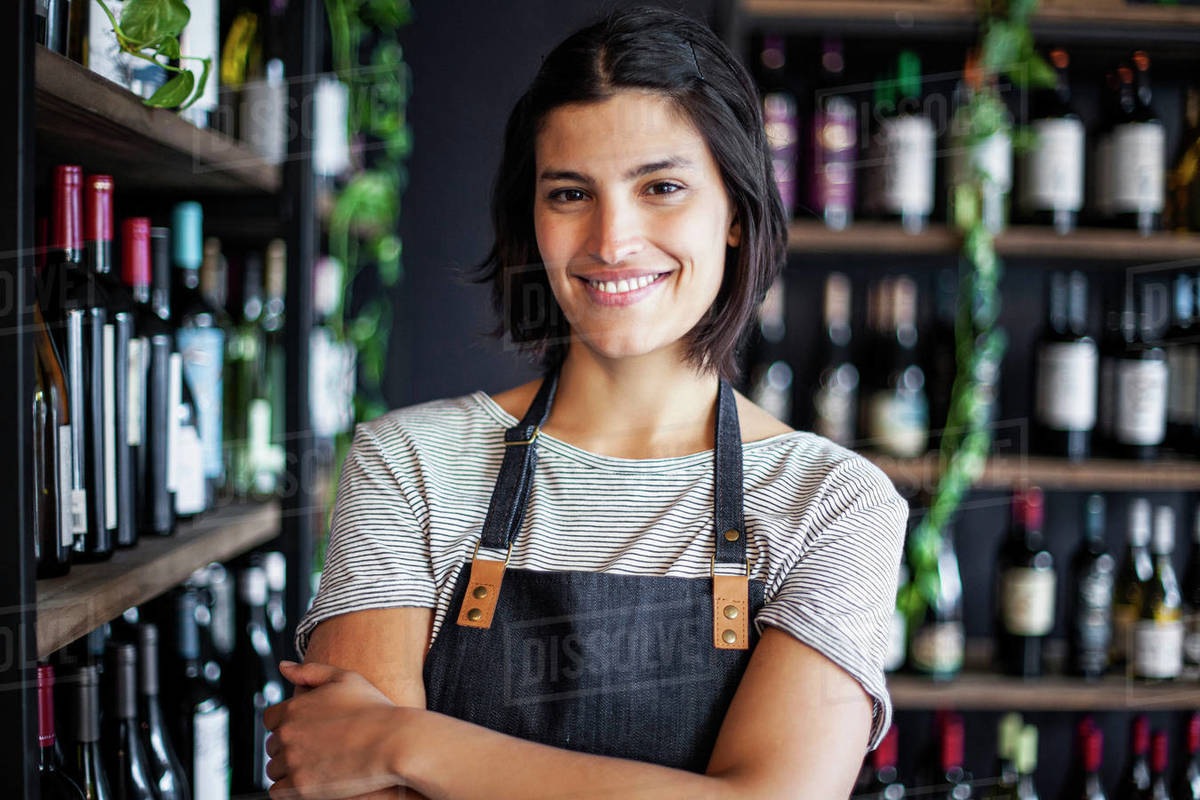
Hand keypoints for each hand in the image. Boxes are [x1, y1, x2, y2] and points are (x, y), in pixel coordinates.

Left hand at [265, 660, 417, 799]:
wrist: (395, 743)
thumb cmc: (375, 710)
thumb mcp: (347, 679)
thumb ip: (311, 671)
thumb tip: (283, 666)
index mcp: (294, 707)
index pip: (270, 719)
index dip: (285, 725)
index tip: (305, 731)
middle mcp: (288, 734)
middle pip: (273, 746)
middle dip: (288, 748)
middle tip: (316, 751)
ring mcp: (293, 762)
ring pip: (274, 770)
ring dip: (288, 770)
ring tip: (316, 767)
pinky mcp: (301, 787)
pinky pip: (279, 792)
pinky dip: (290, 789)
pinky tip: (312, 782)